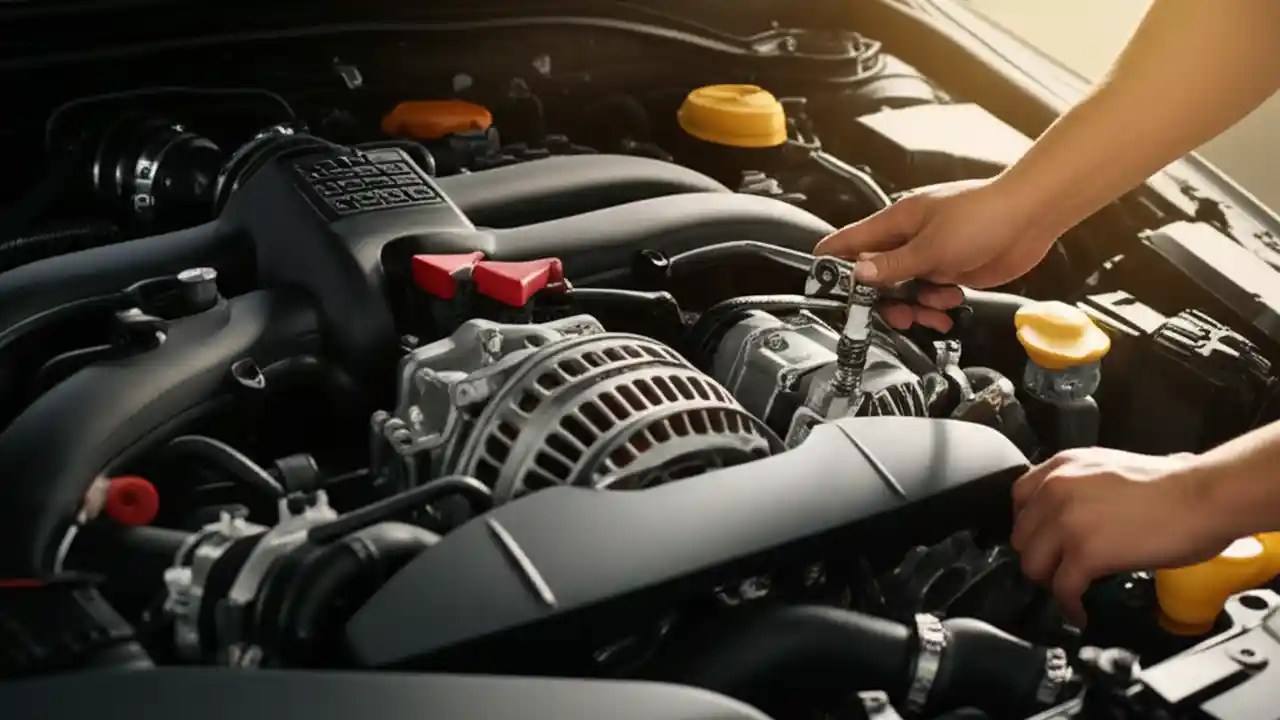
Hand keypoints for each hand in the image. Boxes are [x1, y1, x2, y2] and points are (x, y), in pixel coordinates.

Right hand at [813, 178, 1056, 330]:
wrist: (1031, 215)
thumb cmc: (981, 218)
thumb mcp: (932, 247)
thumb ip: (893, 265)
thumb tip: (857, 273)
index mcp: (896, 222)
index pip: (850, 241)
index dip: (833, 263)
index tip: (822, 287)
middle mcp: (909, 239)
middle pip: (878, 276)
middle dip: (884, 300)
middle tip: (897, 316)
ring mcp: (930, 255)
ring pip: (906, 290)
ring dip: (916, 306)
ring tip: (935, 310)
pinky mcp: (952, 269)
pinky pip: (932, 294)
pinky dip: (937, 305)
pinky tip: (951, 304)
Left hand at [1011, 448, 1228, 624]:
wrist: (1202, 496)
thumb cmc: (1172, 485)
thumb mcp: (1107, 469)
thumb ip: (1079, 488)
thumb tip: (1068, 517)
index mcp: (1061, 466)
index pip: (1020, 501)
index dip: (1030, 528)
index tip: (1042, 542)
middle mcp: (1056, 490)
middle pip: (1022, 537)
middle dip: (1040, 558)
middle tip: (1057, 572)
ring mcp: (1067, 522)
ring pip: (1033, 565)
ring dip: (1050, 583)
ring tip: (1068, 591)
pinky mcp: (1085, 553)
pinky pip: (1062, 589)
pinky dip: (1069, 606)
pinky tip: (1080, 611)